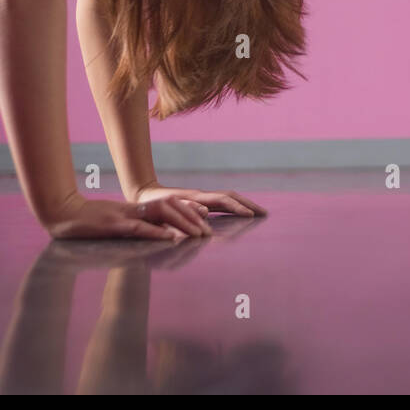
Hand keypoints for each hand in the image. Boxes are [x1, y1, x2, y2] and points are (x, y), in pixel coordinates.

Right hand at [44, 192, 212, 240]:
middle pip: (169, 208)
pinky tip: (170, 238)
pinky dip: (155, 232)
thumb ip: (132, 226)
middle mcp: (132, 209)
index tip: (204, 218)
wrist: (61, 214)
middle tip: (207, 232)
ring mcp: (122, 216)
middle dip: (190, 218)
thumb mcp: (113, 222)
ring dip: (181, 224)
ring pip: (159, 215)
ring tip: (197, 234)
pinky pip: (138, 228)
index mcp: (133, 209)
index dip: (186, 210)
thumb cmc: (85, 221)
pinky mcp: (111, 225)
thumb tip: (154, 233)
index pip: (166, 206)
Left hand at [133, 184, 266, 217]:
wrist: (144, 194)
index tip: (251, 216)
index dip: (237, 208)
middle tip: (265, 214)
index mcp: (196, 197)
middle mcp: (203, 195)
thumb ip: (184, 209)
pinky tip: (240, 214)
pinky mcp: (201, 201)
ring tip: (258, 213)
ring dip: (244, 204)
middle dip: (248, 204)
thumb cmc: (153, 206)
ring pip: (229, 198)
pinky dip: (235, 206)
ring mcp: (203, 197)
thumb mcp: (165, 209)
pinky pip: (223, 203)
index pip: (223, 201)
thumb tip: (206, 211)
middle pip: (231, 197)